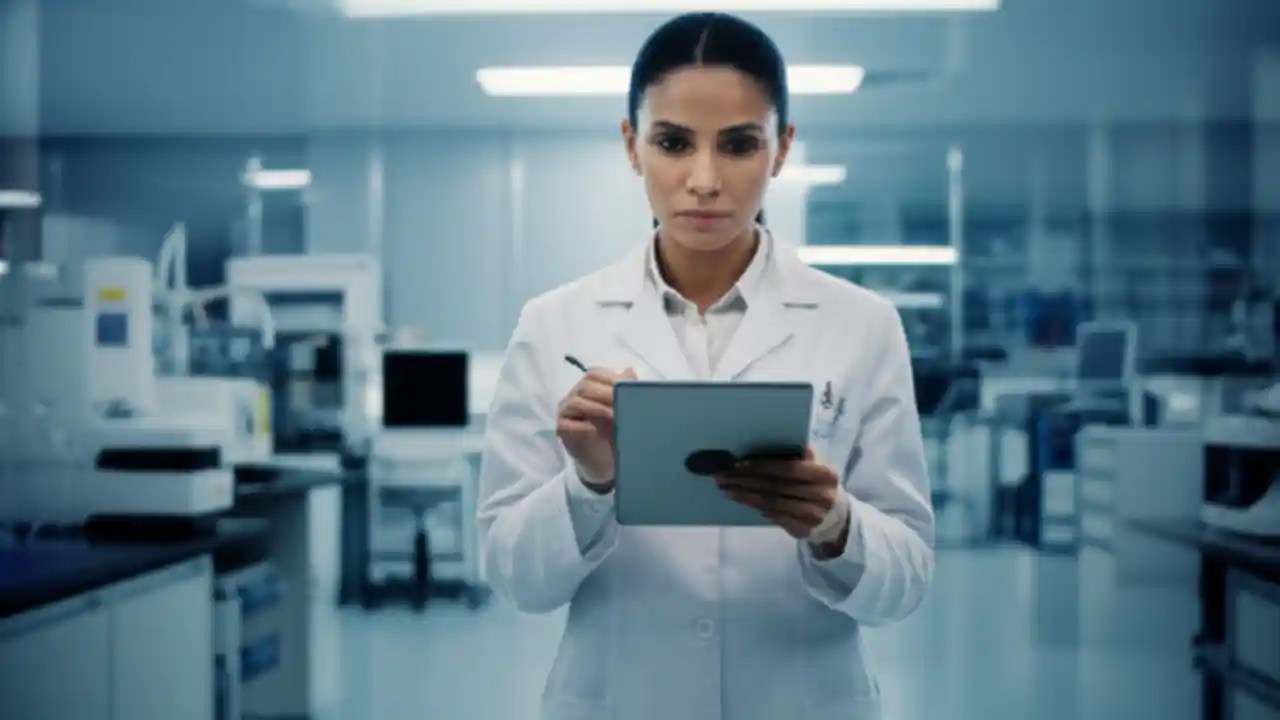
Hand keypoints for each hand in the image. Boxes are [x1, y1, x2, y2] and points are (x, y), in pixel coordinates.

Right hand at [556, 366, 637, 491]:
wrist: (607, 461)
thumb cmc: (615, 431)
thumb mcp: (626, 410)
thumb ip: (627, 390)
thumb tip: (630, 370)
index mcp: (590, 386)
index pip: (594, 373)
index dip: (611, 379)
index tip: (627, 389)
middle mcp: (575, 395)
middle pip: (585, 385)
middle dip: (606, 393)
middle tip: (624, 404)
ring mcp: (566, 412)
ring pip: (575, 401)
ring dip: (597, 408)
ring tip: (614, 417)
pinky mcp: (561, 429)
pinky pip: (566, 424)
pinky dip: (582, 426)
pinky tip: (595, 430)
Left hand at [714, 446, 843, 540]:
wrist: (837, 519)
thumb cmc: (819, 486)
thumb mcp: (816, 469)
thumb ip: (800, 457)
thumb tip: (776, 440)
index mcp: (824, 474)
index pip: (789, 469)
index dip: (762, 466)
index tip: (738, 463)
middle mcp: (820, 495)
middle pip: (776, 486)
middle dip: (746, 480)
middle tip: (723, 476)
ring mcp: (811, 514)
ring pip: (771, 503)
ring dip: (745, 495)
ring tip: (726, 489)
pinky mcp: (802, 529)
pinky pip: (774, 516)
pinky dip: (756, 507)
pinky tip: (741, 500)